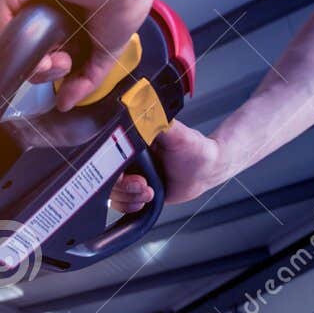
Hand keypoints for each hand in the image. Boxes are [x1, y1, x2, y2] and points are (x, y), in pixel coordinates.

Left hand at [0, 0, 164, 111]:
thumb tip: (65, 105)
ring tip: (58, 58)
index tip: (68, 69)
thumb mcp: (105, 50)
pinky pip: (0, 23)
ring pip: (9, 42)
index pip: (36, 55)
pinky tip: (44, 46)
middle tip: (63, 65)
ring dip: (32, 62)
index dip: (47, 72)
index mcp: (59, 19)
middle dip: (40, 71)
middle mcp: (40, 6)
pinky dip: (16, 44)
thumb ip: (85, 79)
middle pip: (21, 53)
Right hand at [108, 123, 226, 212]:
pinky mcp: (136, 191)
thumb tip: (139, 106)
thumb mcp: (176, 134)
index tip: (135, 176)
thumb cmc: (195, 149)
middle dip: (125, 188)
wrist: (206, 170)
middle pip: (107, 177)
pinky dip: (130, 206)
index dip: (114, 169)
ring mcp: (130, 175)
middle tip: (144, 186)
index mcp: (132, 141)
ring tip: (149, 193)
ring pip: (113, 193)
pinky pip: (121, 203)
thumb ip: (157, 122)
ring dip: (130, 198)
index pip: (107, 156)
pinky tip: (144, 201)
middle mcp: (128, 158)